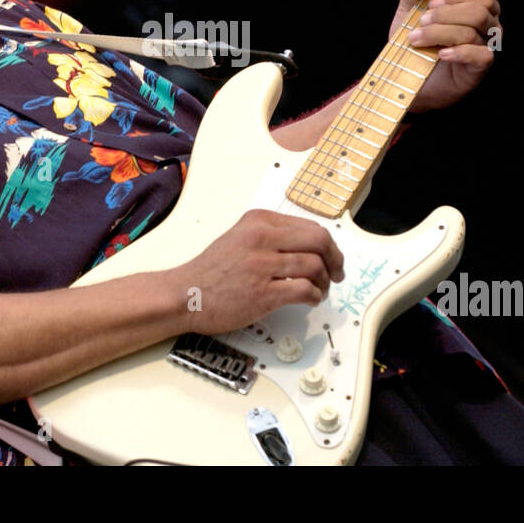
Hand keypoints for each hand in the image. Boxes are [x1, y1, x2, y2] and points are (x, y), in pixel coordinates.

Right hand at [172, 210, 344, 334]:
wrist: (186, 294)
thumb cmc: (212, 270)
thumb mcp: (240, 237)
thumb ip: (271, 236)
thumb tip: (307, 246)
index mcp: (259, 222)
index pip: (309, 225)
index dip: (328, 243)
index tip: (331, 255)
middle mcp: (262, 238)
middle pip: (319, 241)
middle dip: (335, 259)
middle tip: (337, 273)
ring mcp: (263, 265)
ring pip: (315, 266)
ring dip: (325, 282)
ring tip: (321, 290)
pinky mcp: (264, 293)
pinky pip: (304, 290)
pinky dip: (314, 296)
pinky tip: (310, 300)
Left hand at [387, 0, 500, 112]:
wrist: (405, 75)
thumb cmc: (414, 39)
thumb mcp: (408, 9)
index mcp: (476, 8)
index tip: (432, 2)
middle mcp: (487, 27)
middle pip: (479, 12)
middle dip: (446, 15)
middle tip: (421, 21)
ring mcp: (485, 48)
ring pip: (472, 32)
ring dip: (439, 33)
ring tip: (416, 39)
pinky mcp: (479, 69)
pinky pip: (480, 56)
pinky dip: (458, 52)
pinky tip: (440, 54)